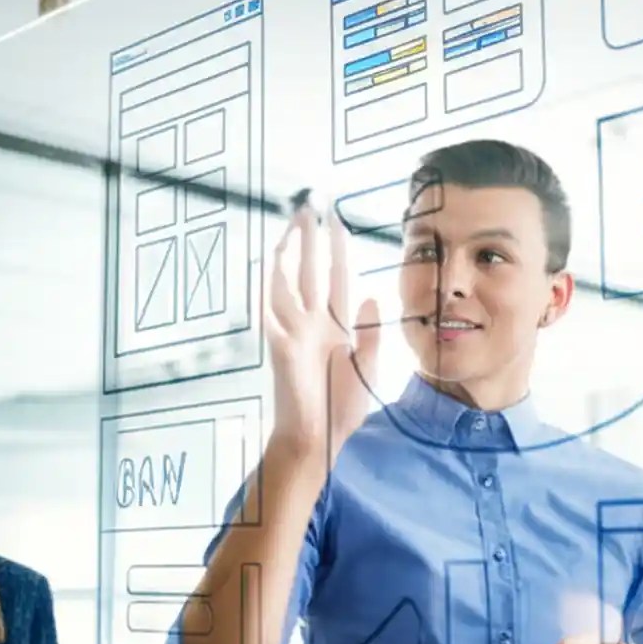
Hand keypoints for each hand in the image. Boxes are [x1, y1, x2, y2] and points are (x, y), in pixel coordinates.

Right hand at [266, 206, 379, 461]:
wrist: (319, 439)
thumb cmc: (341, 409)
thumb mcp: (367, 367)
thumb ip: (370, 333)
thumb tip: (371, 297)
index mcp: (333, 327)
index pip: (335, 278)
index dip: (337, 250)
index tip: (339, 222)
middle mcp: (311, 323)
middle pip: (310, 271)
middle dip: (310, 238)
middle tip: (311, 205)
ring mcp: (293, 331)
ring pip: (289, 281)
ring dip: (291, 251)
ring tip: (295, 221)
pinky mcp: (281, 344)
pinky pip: (272, 308)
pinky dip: (271, 283)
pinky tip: (273, 259)